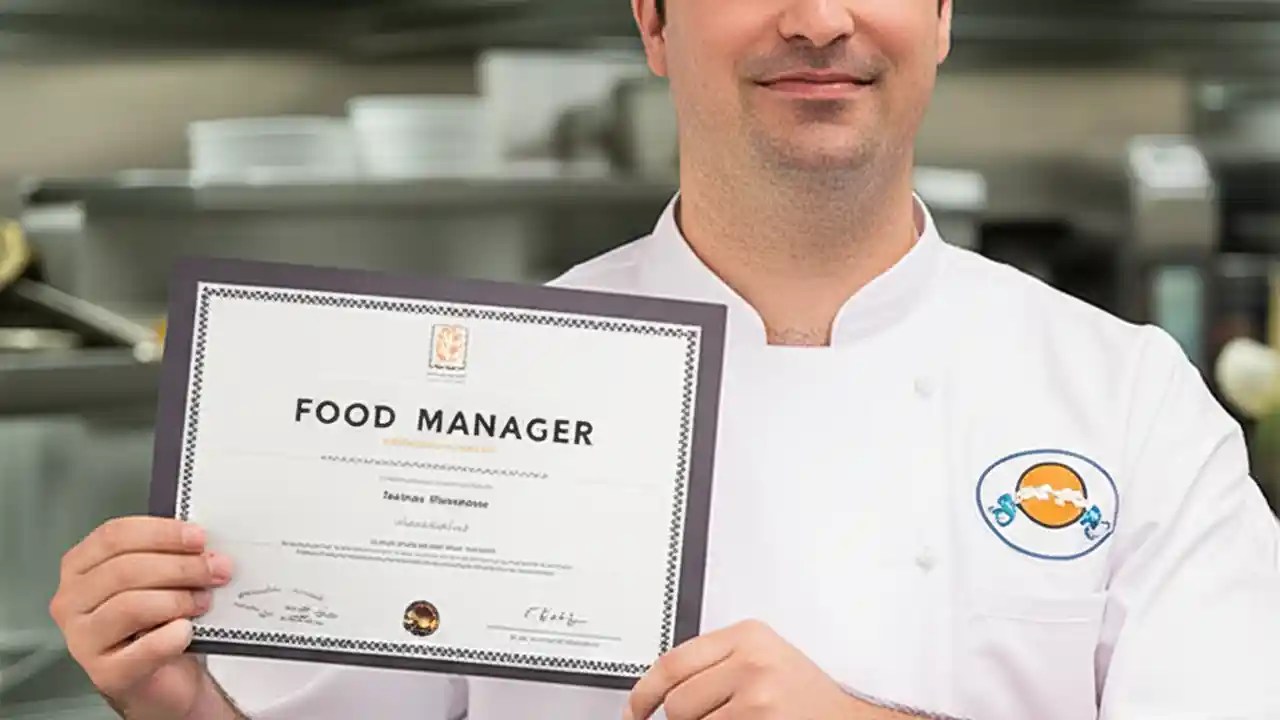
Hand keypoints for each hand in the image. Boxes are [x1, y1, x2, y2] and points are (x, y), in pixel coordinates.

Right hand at [49, 517, 233, 718]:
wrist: (164, 677)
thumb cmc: (157, 621)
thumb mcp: (157, 578)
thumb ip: (170, 556)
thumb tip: (203, 547)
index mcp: (80, 567)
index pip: (113, 536)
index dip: (161, 533)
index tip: (198, 537)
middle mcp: (72, 602)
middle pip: (125, 570)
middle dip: (180, 566)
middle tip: (217, 569)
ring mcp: (83, 640)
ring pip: (131, 605)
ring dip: (178, 599)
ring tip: (204, 601)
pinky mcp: (106, 674)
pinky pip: (144, 649)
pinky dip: (172, 636)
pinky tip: (186, 630)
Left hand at [625, 619, 863, 719]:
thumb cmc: (804, 696)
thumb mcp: (762, 660)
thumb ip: (716, 663)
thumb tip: (657, 689)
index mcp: (748, 635)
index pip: (672, 663)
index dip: (643, 694)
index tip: (634, 712)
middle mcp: (752, 661)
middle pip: (678, 701)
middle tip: (708, 719)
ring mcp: (758, 696)